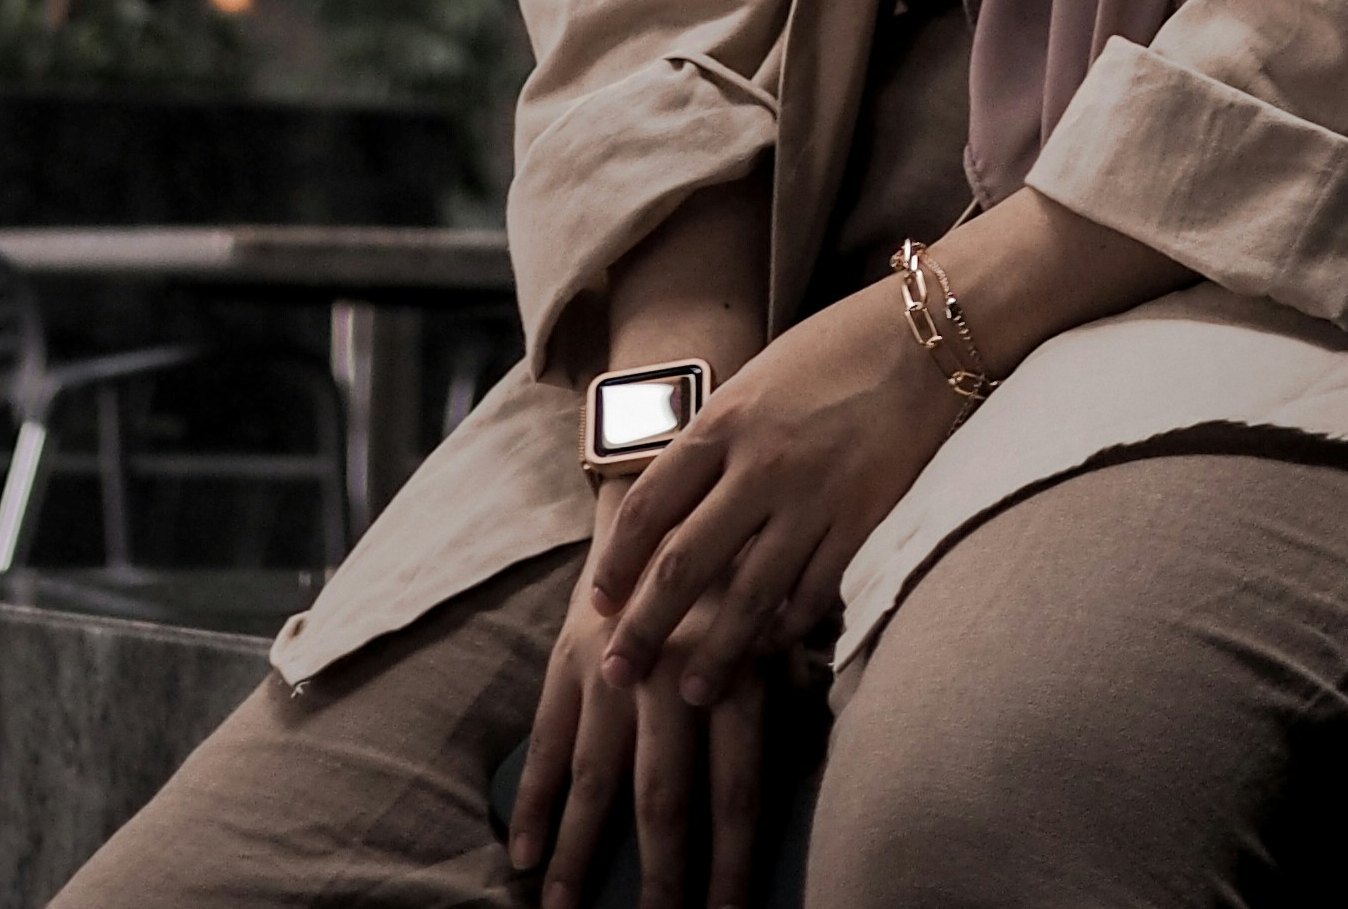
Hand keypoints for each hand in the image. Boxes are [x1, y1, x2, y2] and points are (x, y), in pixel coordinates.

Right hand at [511, 501, 766, 908]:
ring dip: (577, 851)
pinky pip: (545, 738)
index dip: (732, 863)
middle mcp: (669, 676)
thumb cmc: (739, 563)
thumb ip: (796, 687)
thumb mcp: (779, 617)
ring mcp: (610, 668)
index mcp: (731, 673)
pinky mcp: (567, 657)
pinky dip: (532, 798)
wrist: (664, 478)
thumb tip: (826, 757)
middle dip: (660, 876)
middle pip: (662, 797)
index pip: (735, 792)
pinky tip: (522, 851)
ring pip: (593, 777)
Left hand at [588, 281, 958, 711]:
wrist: (922, 337)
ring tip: (690, 694)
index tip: (599, 602)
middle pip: (686, 563)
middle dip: (646, 626)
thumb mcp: (757, 378)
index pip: (650, 504)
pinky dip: (787, 628)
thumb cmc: (835, 348)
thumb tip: (677, 502)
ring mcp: (813, 498)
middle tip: (619, 673)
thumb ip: (718, 439)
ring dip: (716, 652)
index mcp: (724, 420)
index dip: (618, 561)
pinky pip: (813, 592)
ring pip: (749, 595)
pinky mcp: (863, 521)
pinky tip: (770, 650)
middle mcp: (759, 464)